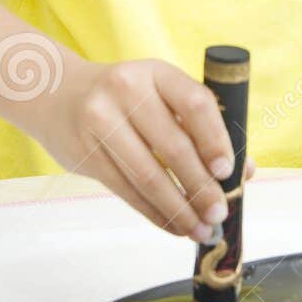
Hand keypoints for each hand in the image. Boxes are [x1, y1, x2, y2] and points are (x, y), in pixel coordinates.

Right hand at [27, 54, 255, 242]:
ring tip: (201, 229)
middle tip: (220, 212)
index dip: (215, 139)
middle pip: (173, 146)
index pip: (194, 103)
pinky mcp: (86, 152)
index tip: (228, 171)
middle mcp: (127, 91)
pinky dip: (155, 214)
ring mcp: (101, 121)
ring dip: (179, 209)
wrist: (57, 94)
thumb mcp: (160, 95)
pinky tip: (174, 226)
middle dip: (201, 186)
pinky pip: (127, 191)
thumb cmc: (125, 99)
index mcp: (156, 72)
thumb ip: (201, 127)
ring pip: (148, 175)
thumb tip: (244, 172)